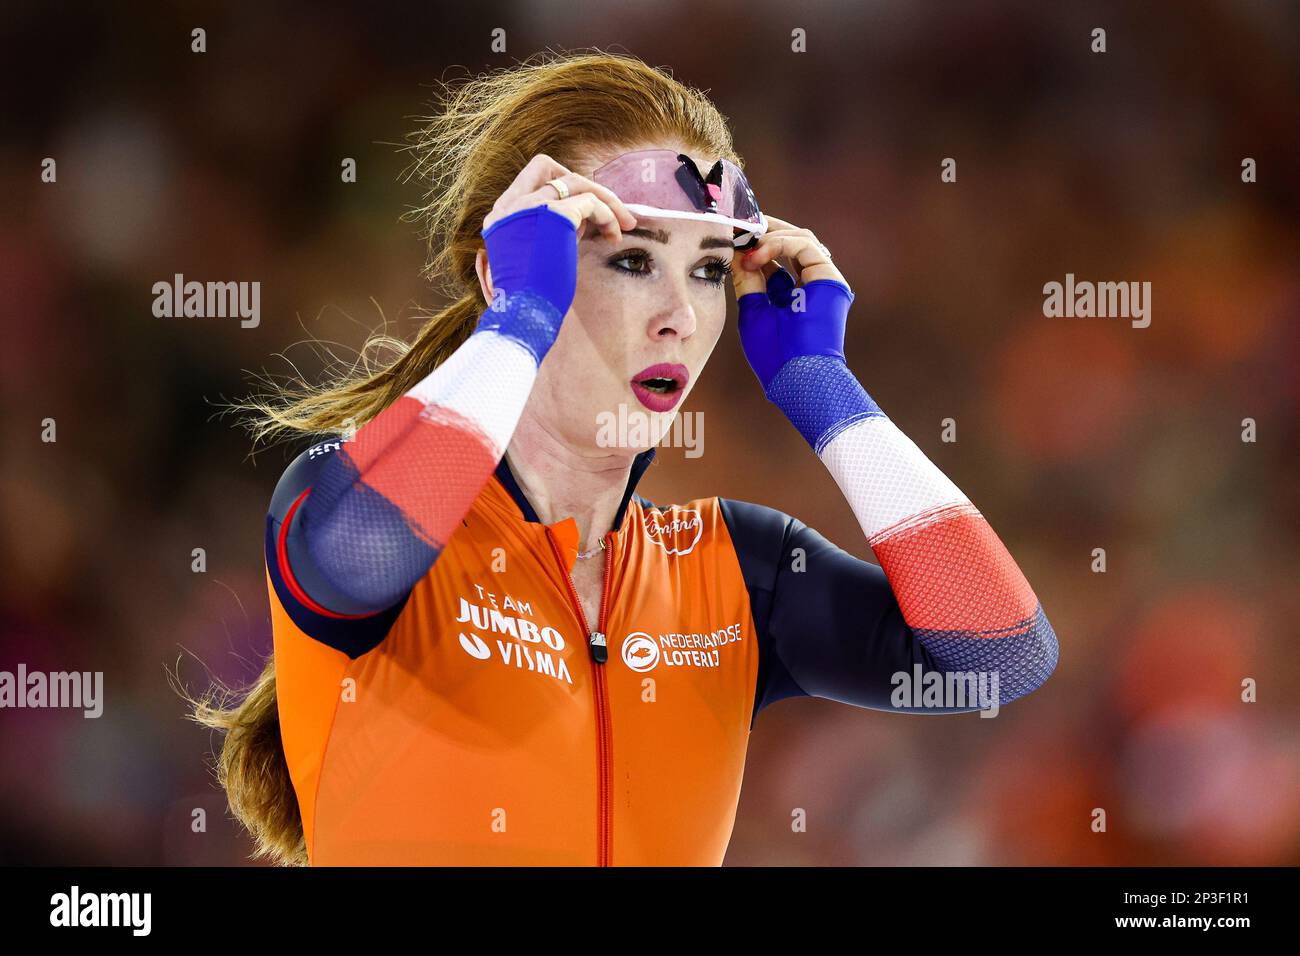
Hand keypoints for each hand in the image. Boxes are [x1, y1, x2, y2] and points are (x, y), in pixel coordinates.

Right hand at [477, 154, 638, 319]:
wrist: (521, 315)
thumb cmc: (528, 300)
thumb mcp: (531, 258)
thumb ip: (547, 233)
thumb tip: (582, 221)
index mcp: (500, 216)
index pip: (529, 179)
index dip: (558, 191)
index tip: (579, 216)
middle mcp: (510, 205)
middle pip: (547, 167)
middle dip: (579, 183)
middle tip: (605, 207)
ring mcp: (530, 206)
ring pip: (575, 181)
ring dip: (604, 199)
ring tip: (624, 223)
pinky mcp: (555, 215)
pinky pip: (591, 203)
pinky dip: (608, 216)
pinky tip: (615, 236)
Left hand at [731, 214, 854, 391]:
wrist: (797, 376)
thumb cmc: (775, 354)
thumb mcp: (753, 311)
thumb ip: (749, 282)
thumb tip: (737, 256)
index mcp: (795, 295)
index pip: (777, 259)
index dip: (755, 245)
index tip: (731, 237)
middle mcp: (812, 285)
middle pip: (791, 243)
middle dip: (763, 232)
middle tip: (738, 227)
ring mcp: (823, 281)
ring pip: (800, 239)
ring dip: (768, 237)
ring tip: (743, 243)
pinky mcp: (829, 279)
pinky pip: (805, 245)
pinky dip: (778, 245)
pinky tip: (756, 256)